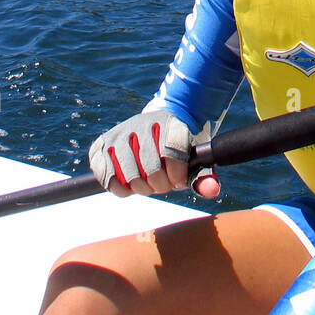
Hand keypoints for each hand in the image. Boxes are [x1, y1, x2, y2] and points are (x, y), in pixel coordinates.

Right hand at [88, 111, 219, 198]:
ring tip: (147, 184)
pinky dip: (119, 188)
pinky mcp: (103, 143)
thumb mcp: (194, 160)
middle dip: (160, 185)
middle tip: (163, 184)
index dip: (177, 174)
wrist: (156, 128)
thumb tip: (212, 191)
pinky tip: (129, 185)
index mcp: (170, 122)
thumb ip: (204, 177)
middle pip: (151, 168)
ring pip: (130, 174)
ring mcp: (121, 132)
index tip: (179, 180)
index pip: (173, 151)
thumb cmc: (178, 150)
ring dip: (141, 188)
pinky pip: (107, 175)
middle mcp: (143, 123)